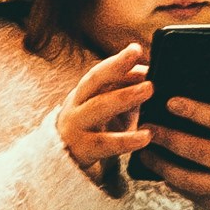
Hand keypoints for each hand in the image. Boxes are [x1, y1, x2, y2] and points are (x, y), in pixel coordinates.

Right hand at [52, 43, 151, 193]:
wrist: (60, 159)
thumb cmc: (91, 127)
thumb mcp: (105, 106)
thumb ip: (124, 90)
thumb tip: (149, 72)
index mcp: (83, 92)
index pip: (100, 72)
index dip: (117, 61)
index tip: (136, 49)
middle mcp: (77, 104)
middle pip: (94, 81)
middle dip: (117, 68)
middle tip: (141, 60)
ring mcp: (78, 126)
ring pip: (99, 108)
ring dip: (125, 96)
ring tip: (148, 89)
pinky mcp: (84, 149)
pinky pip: (106, 143)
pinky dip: (127, 139)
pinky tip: (146, 136)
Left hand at [141, 85, 209, 209]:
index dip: (193, 111)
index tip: (169, 101)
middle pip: (196, 150)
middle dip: (167, 137)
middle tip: (146, 125)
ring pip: (186, 177)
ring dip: (160, 163)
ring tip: (144, 150)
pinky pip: (188, 192)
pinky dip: (170, 180)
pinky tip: (157, 167)